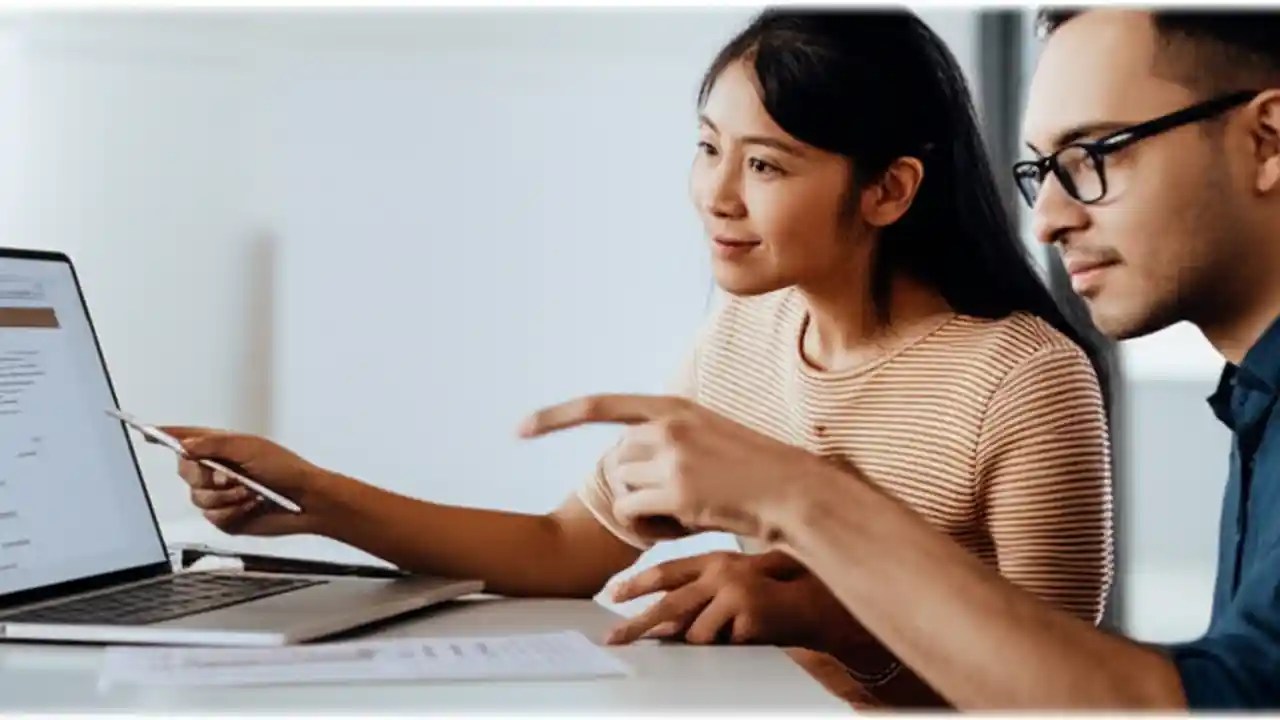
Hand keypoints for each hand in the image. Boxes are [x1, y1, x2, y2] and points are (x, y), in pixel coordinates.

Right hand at [161, 427, 341, 536]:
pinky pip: (212, 517)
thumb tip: (185, 445)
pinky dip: (232, 511)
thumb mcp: (250, 448)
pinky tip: (250, 507)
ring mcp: (220, 494)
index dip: (166, 436)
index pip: (187, 439)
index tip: (147, 434)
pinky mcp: (226, 517)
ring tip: (250, 492)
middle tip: (230, 477)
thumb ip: (215, 444)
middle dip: (206, 476)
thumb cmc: (285, 469)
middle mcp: (217, 470)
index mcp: (222, 448)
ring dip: (226, 496)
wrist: (305, 501)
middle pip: (185, 471)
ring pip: (197, 498)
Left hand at [519, 394, 839, 542]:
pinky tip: (682, 524)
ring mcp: (671, 457)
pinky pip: (632, 514)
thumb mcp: (708, 435)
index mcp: (674, 407)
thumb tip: (625, 459)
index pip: (601, 405)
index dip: (556, 417)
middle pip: (614, 462)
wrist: (791, 490)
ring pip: (620, 489)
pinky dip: (647, 527)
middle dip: (632, 487)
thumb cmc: (753, 471)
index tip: (520, 429)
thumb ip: (667, 438)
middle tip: (673, 501)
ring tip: (685, 511)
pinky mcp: (676, 491)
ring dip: (641, 509)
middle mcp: (667, 426)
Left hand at [604, 550, 863, 649]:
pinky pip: (721, 642)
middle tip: (612, 639)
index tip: (612, 593)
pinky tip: (748, 635)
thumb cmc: (780, 594)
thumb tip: (665, 618)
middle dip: (636, 624)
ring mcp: (733, 591)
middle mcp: (720, 571)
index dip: (637, 582)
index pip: (666, 571)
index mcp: (715, 560)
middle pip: (667, 603)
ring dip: (704, 643)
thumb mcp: (740, 582)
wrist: (821, 601)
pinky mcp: (746, 611)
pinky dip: (729, 646)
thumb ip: (706, 592)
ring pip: (694, 631)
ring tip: (728, 634)